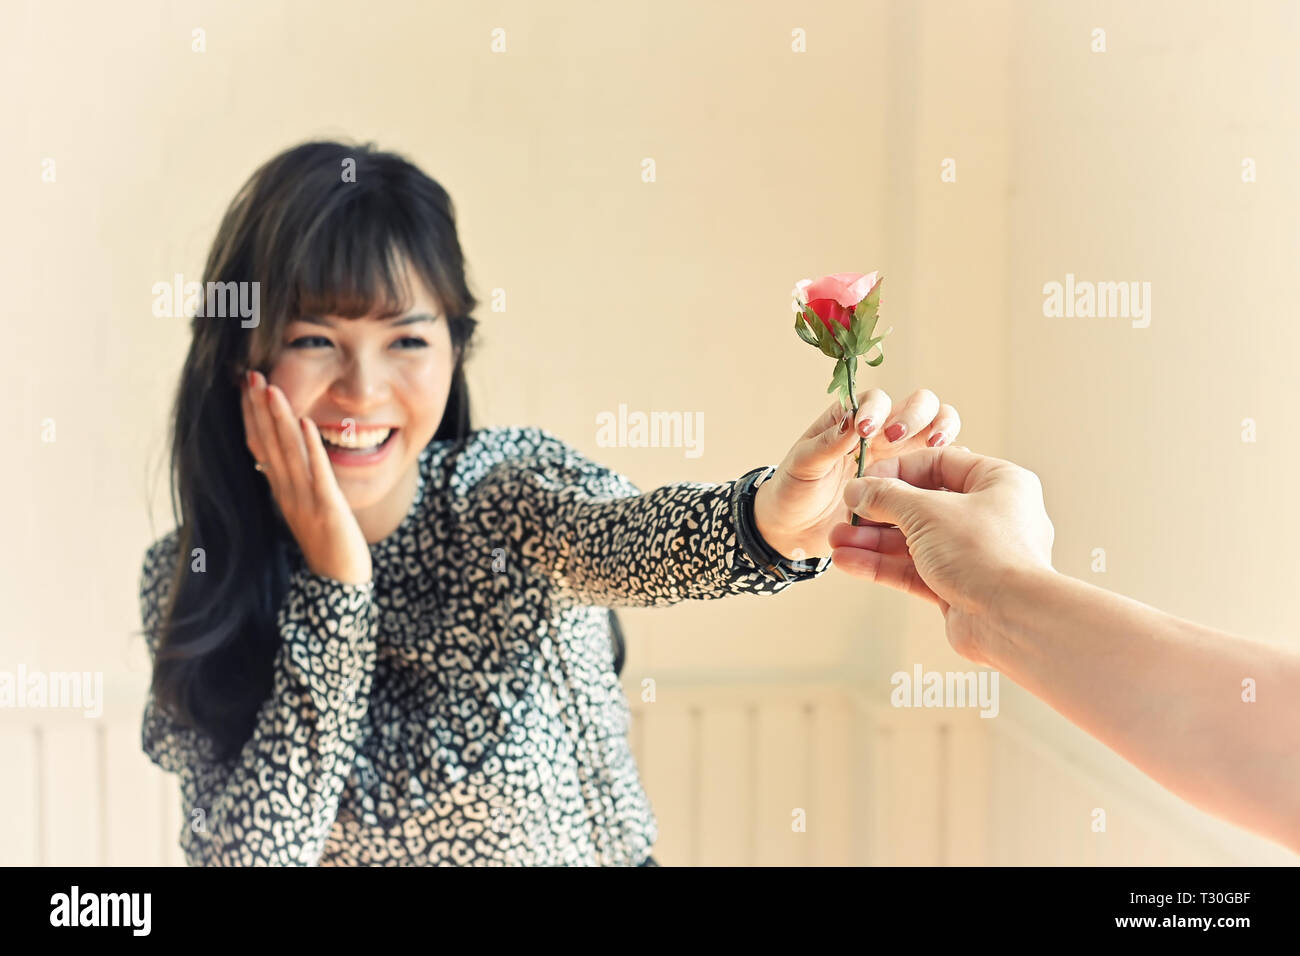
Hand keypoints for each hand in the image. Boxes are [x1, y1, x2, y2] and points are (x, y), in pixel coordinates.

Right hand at [241, 370, 372, 585]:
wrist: (339, 584)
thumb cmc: (328, 544)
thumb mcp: (305, 509)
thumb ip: (296, 484)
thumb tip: (285, 461)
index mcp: (281, 492)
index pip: (260, 447)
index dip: (252, 417)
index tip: (245, 388)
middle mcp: (287, 493)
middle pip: (268, 445)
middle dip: (258, 409)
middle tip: (250, 375)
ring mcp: (305, 501)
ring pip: (287, 454)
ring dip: (278, 419)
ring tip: (270, 388)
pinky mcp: (327, 509)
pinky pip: (317, 474)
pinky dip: (310, 447)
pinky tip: (305, 422)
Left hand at [752, 388, 960, 562]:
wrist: (796, 531)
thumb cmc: (794, 491)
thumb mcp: (803, 465)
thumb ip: (827, 443)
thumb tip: (853, 420)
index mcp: (854, 422)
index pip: (876, 400)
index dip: (876, 409)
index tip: (865, 430)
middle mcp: (884, 436)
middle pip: (920, 406)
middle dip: (918, 415)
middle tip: (900, 437)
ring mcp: (904, 461)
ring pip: (938, 432)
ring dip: (943, 431)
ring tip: (938, 447)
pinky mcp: (915, 489)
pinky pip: (942, 475)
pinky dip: (949, 472)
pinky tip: (944, 479)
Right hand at [828, 444, 1054, 662]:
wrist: (1011, 619)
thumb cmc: (984, 553)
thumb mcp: (926, 511)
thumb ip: (886, 497)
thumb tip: (857, 490)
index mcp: (998, 482)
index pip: (939, 463)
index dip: (897, 470)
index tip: (864, 480)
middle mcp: (990, 515)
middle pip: (922, 504)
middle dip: (877, 511)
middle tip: (845, 514)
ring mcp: (974, 553)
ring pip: (913, 540)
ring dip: (872, 541)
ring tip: (835, 542)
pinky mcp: (958, 586)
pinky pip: (914, 569)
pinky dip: (882, 565)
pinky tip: (848, 562)